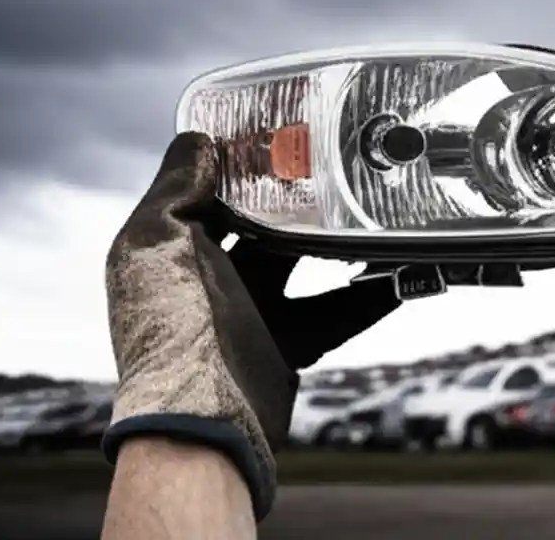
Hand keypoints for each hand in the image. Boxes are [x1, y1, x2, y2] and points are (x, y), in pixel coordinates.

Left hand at [102, 132, 401, 518]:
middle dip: (298, 202)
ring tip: (375, 216)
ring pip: (305, 267)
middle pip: (263, 227)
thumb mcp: (156, 239)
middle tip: (339, 170)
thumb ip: (176, 187)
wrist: (201, 418)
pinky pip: (336, 313)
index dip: (241, 167)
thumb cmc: (170, 325)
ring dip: (339, 244)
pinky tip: (399, 275)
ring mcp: (249, 314)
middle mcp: (210, 279)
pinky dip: (369, 297)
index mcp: (173, 250)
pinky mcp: (284, 346)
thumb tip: (198, 141)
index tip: (283, 137)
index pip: (209, 194)